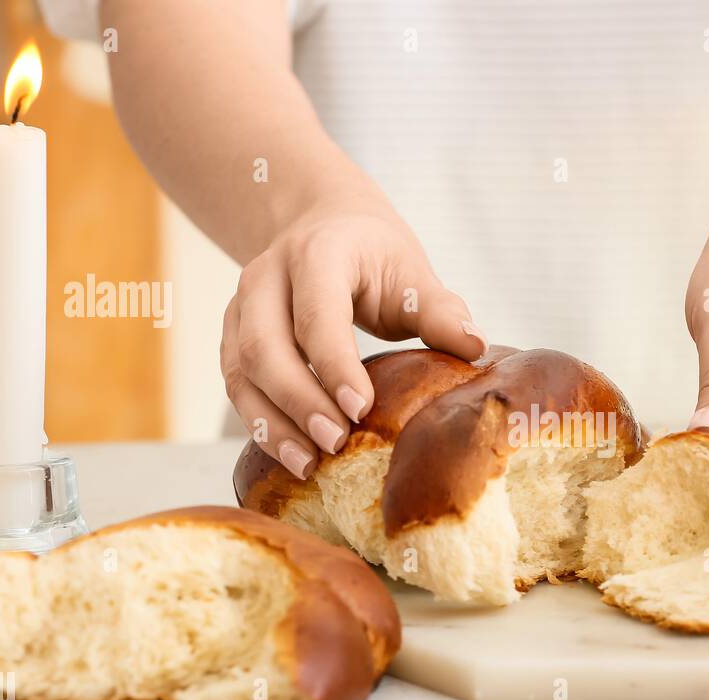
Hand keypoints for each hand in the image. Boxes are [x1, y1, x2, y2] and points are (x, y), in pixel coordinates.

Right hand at [220, 199, 485, 477]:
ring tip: (309, 466)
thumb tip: (475, 347)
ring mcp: (241, 307)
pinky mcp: (233, 337)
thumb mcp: (410, 270)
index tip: (360, 410)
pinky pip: (237, 386)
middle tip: (336, 445)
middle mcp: (266, 277)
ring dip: (272, 424)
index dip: (334, 364)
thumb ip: (439, 310)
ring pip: (241, 372)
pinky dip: (261, 424)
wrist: (321, 224)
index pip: (316, 314)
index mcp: (317, 253)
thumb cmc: (373, 255)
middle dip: (299, 402)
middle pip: (265, 347)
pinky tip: (292, 456)